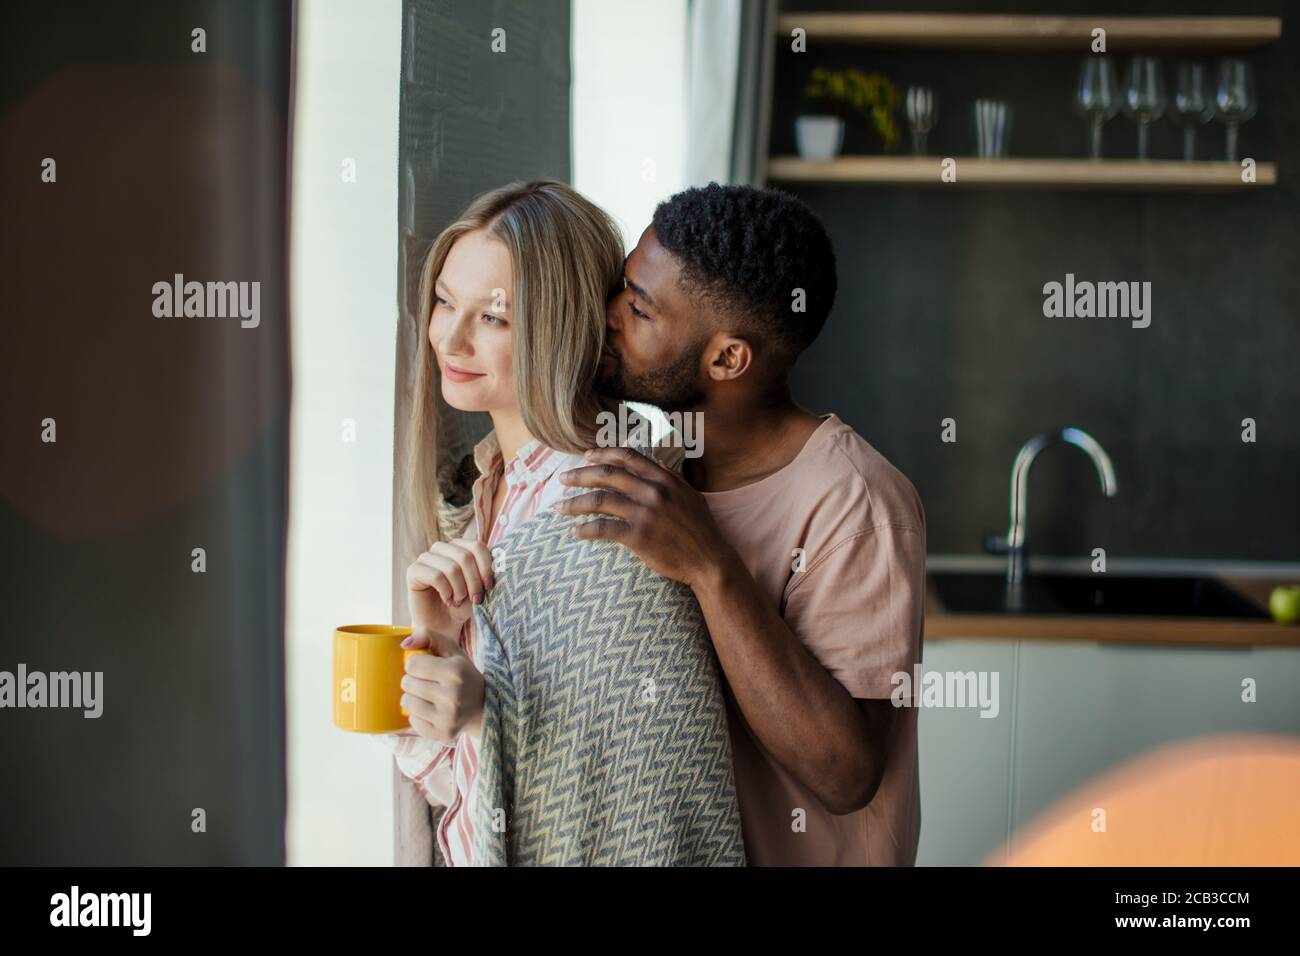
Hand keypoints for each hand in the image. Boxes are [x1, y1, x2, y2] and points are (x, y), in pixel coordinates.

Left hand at [399, 628, 484, 743]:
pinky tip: (432, 711)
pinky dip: (418, 716)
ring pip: (407, 703)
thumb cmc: (463, 675)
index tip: (425, 667)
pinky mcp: (442, 734)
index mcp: (455, 671)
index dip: (415, 664)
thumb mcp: (452, 650)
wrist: (484, 707)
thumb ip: (429, 636)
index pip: (412, 664)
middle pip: (407, 683)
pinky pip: (412, 721)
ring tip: (428, 697)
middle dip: (413, 681)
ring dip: (413, 698)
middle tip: (427, 682)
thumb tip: (404, 643)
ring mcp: (447, 718)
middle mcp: (452, 696)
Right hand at [405, 537, 494, 635]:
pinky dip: (447, 592)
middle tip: (475, 599)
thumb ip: (486, 571)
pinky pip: (436, 576)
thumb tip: (498, 560)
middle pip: (465, 556)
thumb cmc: (464, 605)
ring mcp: (426, 557)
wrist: (443, 626)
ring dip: (460, 589)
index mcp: (459, 547)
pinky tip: (448, 600)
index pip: (476, 546)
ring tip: (459, 600)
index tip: (489, 586)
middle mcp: (442, 548)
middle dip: (474, 582)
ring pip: (451, 567)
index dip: (486, 566)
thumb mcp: (480, 587)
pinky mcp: (413, 570)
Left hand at [555, 446, 736, 587]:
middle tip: (563, 478)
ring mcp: (645, 514)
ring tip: (559, 506)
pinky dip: (585, 529)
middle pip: (607, 475)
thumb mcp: (689, 495)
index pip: (628, 457)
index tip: (585, 456)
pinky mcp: (638, 537)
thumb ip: (669, 477)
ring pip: (599, 500)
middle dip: (580, 475)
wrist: (709, 561)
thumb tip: (652, 462)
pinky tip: (575, 531)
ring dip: (574, 502)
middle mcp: (653, 492)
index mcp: (664, 479)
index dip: (603, 454)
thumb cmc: (700, 530)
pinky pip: (603, 528)